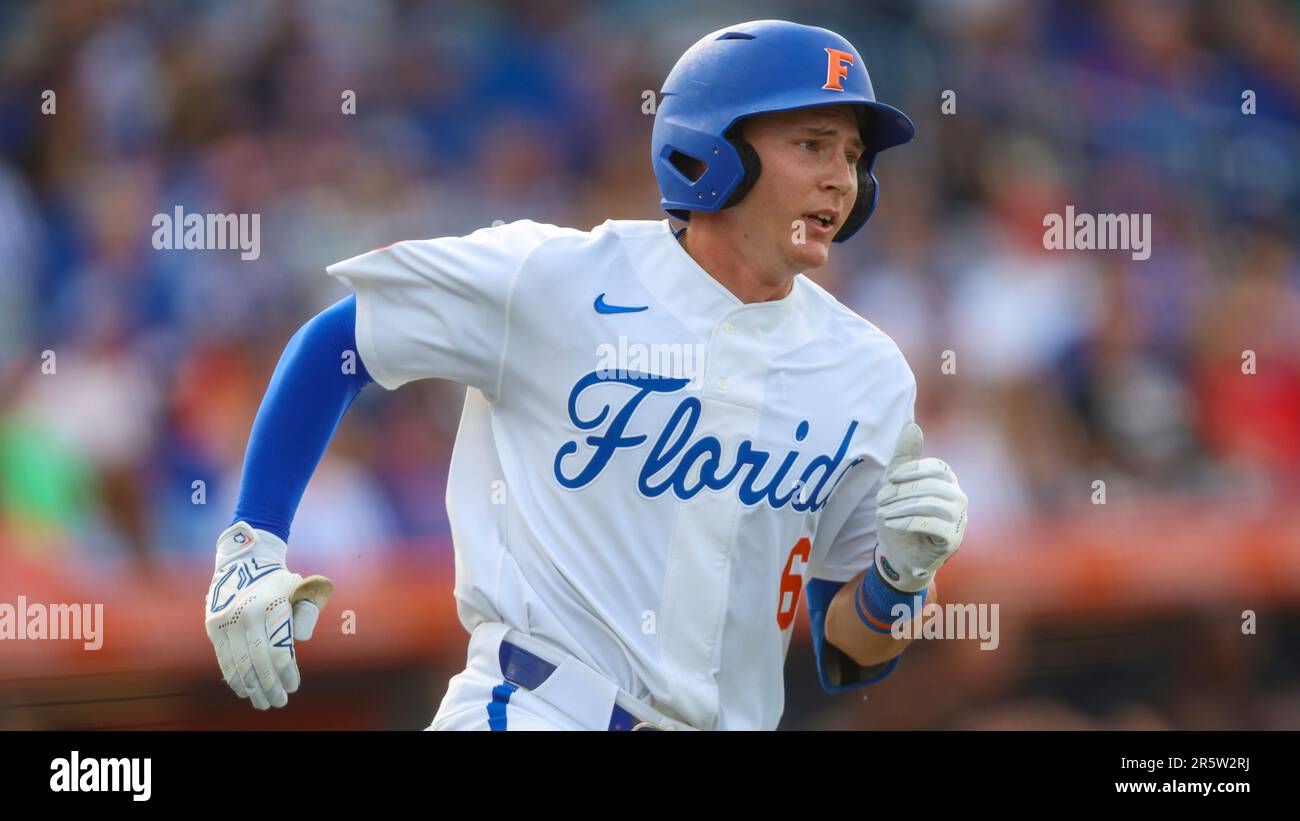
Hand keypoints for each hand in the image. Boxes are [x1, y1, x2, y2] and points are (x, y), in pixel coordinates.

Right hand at [203, 522, 333, 709]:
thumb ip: (307, 611)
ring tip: (263, 702)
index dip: (287, 673)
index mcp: (272, 607)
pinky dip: (234, 678)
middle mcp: (248, 615)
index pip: (280, 651)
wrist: (243, 561)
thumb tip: (302, 639)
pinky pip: (224, 659)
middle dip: (271, 687)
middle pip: (260, 663)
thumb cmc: (279, 582)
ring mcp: (228, 621)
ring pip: (240, 665)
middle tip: (279, 702)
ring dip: (252, 688)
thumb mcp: (299, 589)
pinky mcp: (214, 626)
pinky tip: (244, 690)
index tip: (293, 687)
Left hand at [873, 422, 967, 592]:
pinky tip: (893, 524)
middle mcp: (958, 498)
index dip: (914, 470)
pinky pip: (935, 525)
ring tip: (883, 514)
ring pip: (933, 504)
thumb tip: (913, 426)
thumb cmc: (900, 516)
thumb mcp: (897, 485)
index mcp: (948, 482)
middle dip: (902, 491)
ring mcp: (959, 520)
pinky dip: (909, 522)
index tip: (891, 478)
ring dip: (902, 507)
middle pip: (933, 486)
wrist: (899, 554)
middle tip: (880, 500)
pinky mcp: (954, 540)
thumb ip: (905, 457)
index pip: (937, 467)